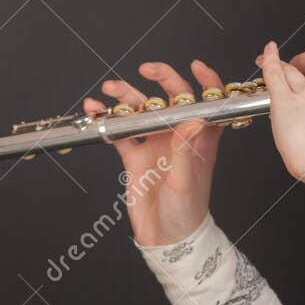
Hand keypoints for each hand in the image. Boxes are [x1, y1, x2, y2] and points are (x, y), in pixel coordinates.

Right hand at [83, 59, 226, 246]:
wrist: (166, 238)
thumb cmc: (187, 213)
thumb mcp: (187, 183)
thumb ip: (186, 150)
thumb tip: (195, 119)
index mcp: (200, 139)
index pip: (208, 103)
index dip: (206, 81)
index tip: (194, 65)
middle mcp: (179, 136)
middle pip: (171, 98)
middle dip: (160, 79)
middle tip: (145, 69)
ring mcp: (156, 143)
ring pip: (141, 110)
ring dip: (126, 97)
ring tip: (111, 89)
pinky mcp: (134, 154)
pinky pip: (119, 130)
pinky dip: (107, 119)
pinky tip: (96, 110)